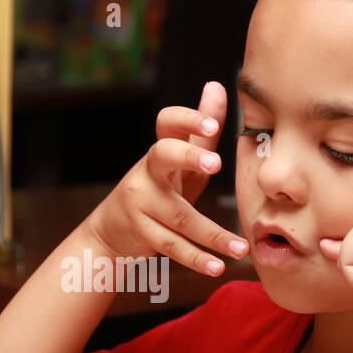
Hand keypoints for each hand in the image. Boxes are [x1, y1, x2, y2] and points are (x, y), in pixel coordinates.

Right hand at [84, 81, 249, 275]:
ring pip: (180, 217)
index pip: (166, 123)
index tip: (211, 124)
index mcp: (159, 151)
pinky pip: (173, 246)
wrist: (110, 231)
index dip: (187, 119)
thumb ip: (200, 130)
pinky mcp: (141, 233)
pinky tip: (218, 266)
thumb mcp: (178, 160)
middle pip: (164, 157)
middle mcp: (147, 173)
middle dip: (189, 157)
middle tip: (216, 164)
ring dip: (213, 235)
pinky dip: (197, 258)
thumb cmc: (158, 188)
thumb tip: (217, 86)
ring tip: (242, 248)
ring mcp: (141, 204)